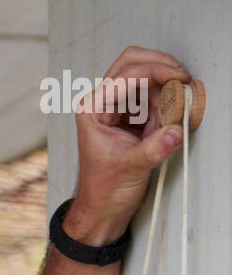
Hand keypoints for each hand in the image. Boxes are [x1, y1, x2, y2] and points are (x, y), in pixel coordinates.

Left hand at [67, 45, 191, 243]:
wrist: (103, 211)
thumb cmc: (104, 191)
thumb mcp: (130, 169)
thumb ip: (153, 149)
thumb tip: (175, 131)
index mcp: (93, 108)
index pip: (126, 74)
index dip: (156, 71)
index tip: (179, 78)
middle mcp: (103, 102)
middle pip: (133, 63)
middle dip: (160, 67)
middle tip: (182, 78)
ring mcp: (118, 107)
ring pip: (146, 78)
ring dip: (165, 88)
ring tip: (175, 110)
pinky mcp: (131, 117)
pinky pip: (153, 97)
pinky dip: (166, 102)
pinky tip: (170, 118)